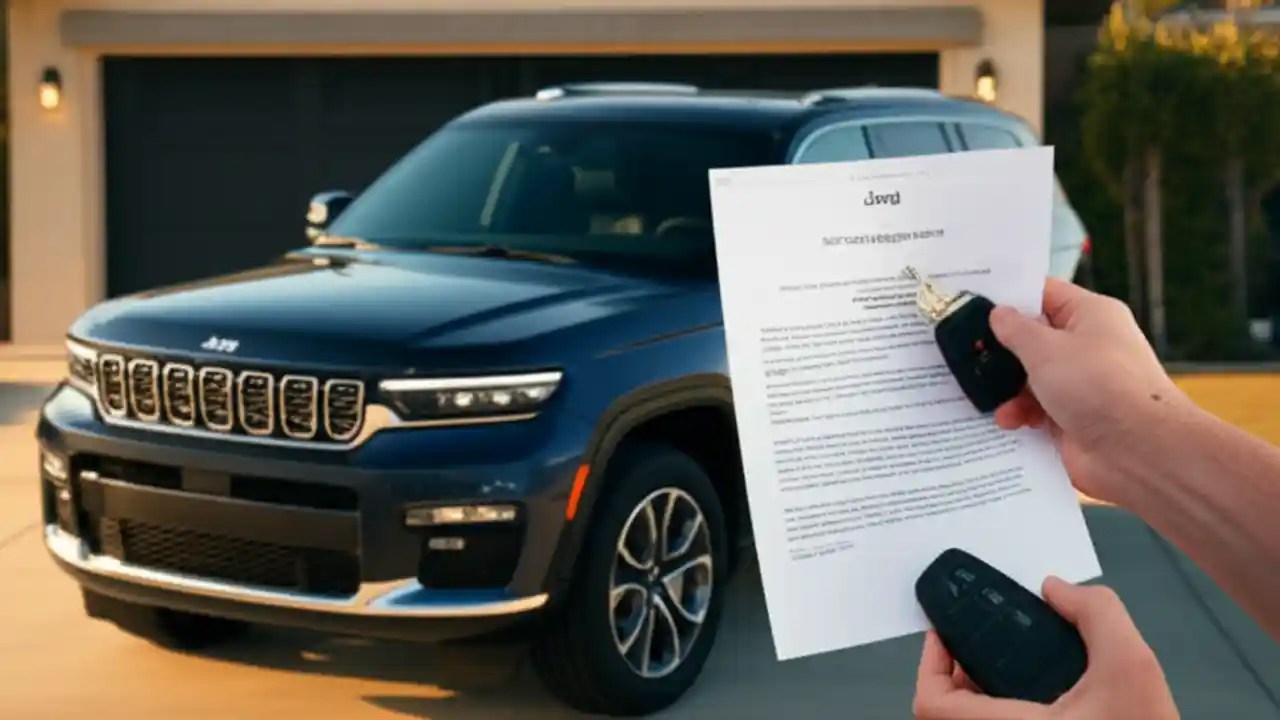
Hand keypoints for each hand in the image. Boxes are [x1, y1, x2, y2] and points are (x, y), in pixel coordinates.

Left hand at [913, 577, 1178, 719]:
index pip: (932, 706)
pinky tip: (1041, 686)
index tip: (942, 633)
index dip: (928, 665)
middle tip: (980, 640)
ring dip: (984, 691)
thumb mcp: (1131, 666)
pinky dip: (1008, 705)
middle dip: (959, 671)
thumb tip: (1055, 588)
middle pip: (950, 711)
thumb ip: (1095, 614)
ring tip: (1010, 658)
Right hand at [988, 278, 1187, 503]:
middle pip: (1032, 338)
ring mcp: (1079, 385)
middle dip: (1000, 348)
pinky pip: (1034, 410)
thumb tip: (998, 314)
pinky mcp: (1071, 419)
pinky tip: (1007, 422)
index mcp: (1090, 315)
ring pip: (1029, 377)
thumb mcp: (1046, 349)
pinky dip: (1019, 415)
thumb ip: (1016, 330)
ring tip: (987, 395)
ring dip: (1006, 388)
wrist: (1138, 451)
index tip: (970, 299)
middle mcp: (1086, 346)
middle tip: (962, 350)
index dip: (1009, 295)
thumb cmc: (1097, 385)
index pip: (1044, 294)